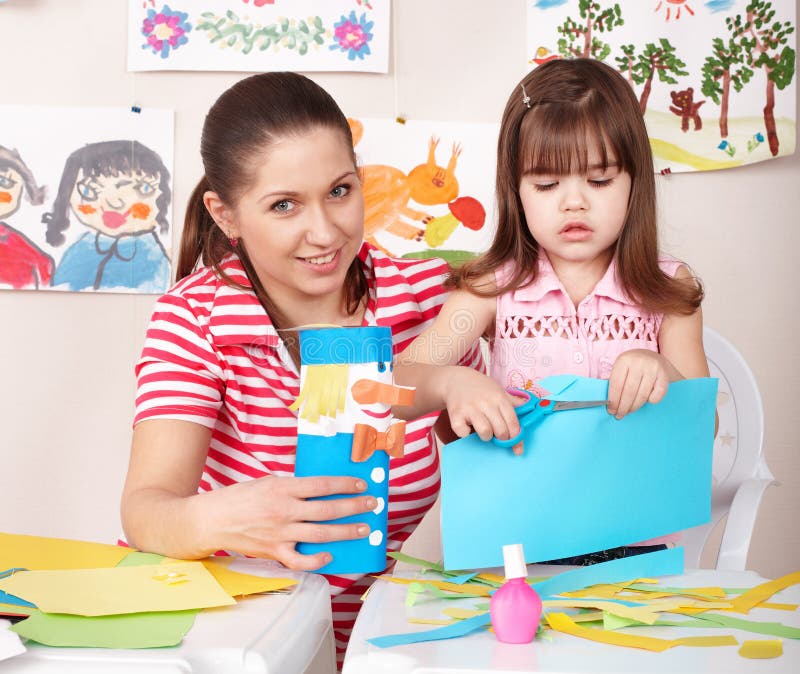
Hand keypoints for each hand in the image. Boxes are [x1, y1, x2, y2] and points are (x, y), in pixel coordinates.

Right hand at [198, 475, 376, 570]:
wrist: (212, 519)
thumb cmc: (240, 497)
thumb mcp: (268, 481)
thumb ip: (293, 486)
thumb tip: (321, 489)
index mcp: (283, 488)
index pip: (322, 485)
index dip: (345, 485)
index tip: (361, 484)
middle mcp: (284, 510)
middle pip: (328, 509)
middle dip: (355, 507)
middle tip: (372, 505)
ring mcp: (280, 533)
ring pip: (321, 534)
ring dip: (347, 532)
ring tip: (364, 529)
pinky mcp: (274, 551)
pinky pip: (301, 560)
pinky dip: (317, 560)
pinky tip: (330, 555)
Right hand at [441, 367, 521, 445]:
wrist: (455, 380)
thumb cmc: (480, 387)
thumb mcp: (498, 390)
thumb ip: (513, 402)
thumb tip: (530, 408)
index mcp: (499, 398)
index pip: (513, 422)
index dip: (517, 437)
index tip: (518, 448)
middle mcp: (485, 402)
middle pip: (501, 430)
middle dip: (502, 438)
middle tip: (499, 436)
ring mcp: (470, 408)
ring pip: (485, 432)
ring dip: (486, 436)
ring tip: (484, 430)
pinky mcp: (455, 414)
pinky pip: (464, 433)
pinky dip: (466, 434)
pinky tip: (467, 427)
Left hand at [607, 349, 677, 418]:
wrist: (653, 358)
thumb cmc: (633, 366)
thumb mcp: (622, 368)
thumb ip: (616, 382)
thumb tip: (611, 404)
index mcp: (624, 360)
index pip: (617, 384)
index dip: (614, 400)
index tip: (611, 410)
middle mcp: (639, 362)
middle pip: (629, 391)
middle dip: (623, 407)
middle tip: (619, 415)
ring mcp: (653, 368)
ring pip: (642, 395)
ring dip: (634, 407)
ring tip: (629, 412)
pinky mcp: (664, 375)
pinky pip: (657, 395)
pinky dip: (651, 401)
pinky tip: (645, 401)